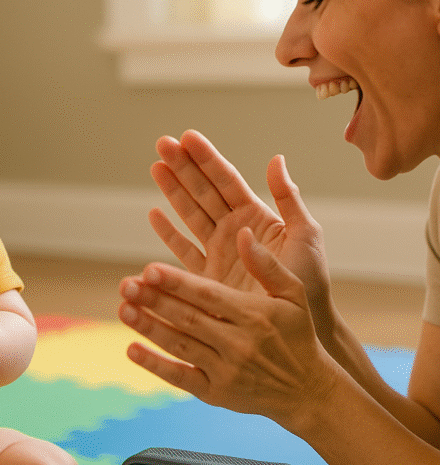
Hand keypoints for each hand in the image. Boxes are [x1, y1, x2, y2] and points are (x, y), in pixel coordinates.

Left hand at [119, 227, 338, 432]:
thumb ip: (266, 264)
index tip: (149, 269)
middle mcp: (238, 343)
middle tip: (125, 285)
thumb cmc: (297, 335)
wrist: (308, 391)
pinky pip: (180, 378)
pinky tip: (132, 350)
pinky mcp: (215, 393)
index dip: (177, 282)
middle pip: (188, 319)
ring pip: (180, 346)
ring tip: (123, 309)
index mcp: (254, 315)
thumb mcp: (294, 295)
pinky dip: (155, 365)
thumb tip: (244, 233)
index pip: (208, 295)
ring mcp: (225, 370)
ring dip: (149, 328)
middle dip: (154, 301)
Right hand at [151, 131, 331, 312]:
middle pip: (202, 191)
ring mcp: (218, 252)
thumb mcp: (305, 236)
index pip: (226, 180)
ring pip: (189, 214)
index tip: (187, 137)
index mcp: (256, 216)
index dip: (206, 158)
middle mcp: (234, 230)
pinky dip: (168, 233)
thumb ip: (288, 198)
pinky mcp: (206, 276)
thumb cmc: (309, 284)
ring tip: (156, 167)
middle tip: (162, 143)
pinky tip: (154, 214)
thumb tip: (276, 159)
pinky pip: (182, 249)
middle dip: (182, 167)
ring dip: (172, 191)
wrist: (300, 327)